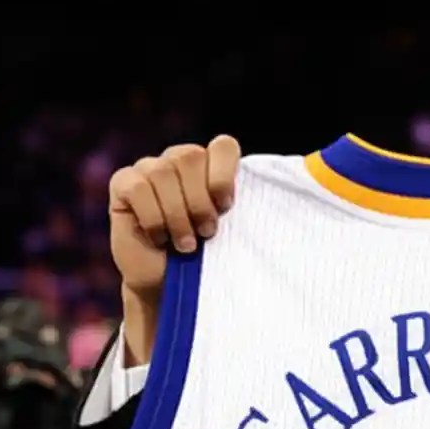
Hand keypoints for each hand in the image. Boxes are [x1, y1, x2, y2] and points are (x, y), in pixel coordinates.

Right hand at [108, 135, 240, 363]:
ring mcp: (148, 167)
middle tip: (207, 233)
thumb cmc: (208, 255)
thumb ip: (254, 203)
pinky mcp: (122, 182)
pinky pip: (137, 186)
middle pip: (190, 157)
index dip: (224, 176)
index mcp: (210, 164)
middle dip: (199, 201)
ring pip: (162, 173)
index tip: (227, 208)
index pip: (223, 145)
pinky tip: (159, 237)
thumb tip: (307, 178)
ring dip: (177, 215)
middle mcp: (178, 159)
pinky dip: (153, 216)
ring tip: (187, 244)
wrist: (168, 283)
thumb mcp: (236, 229)